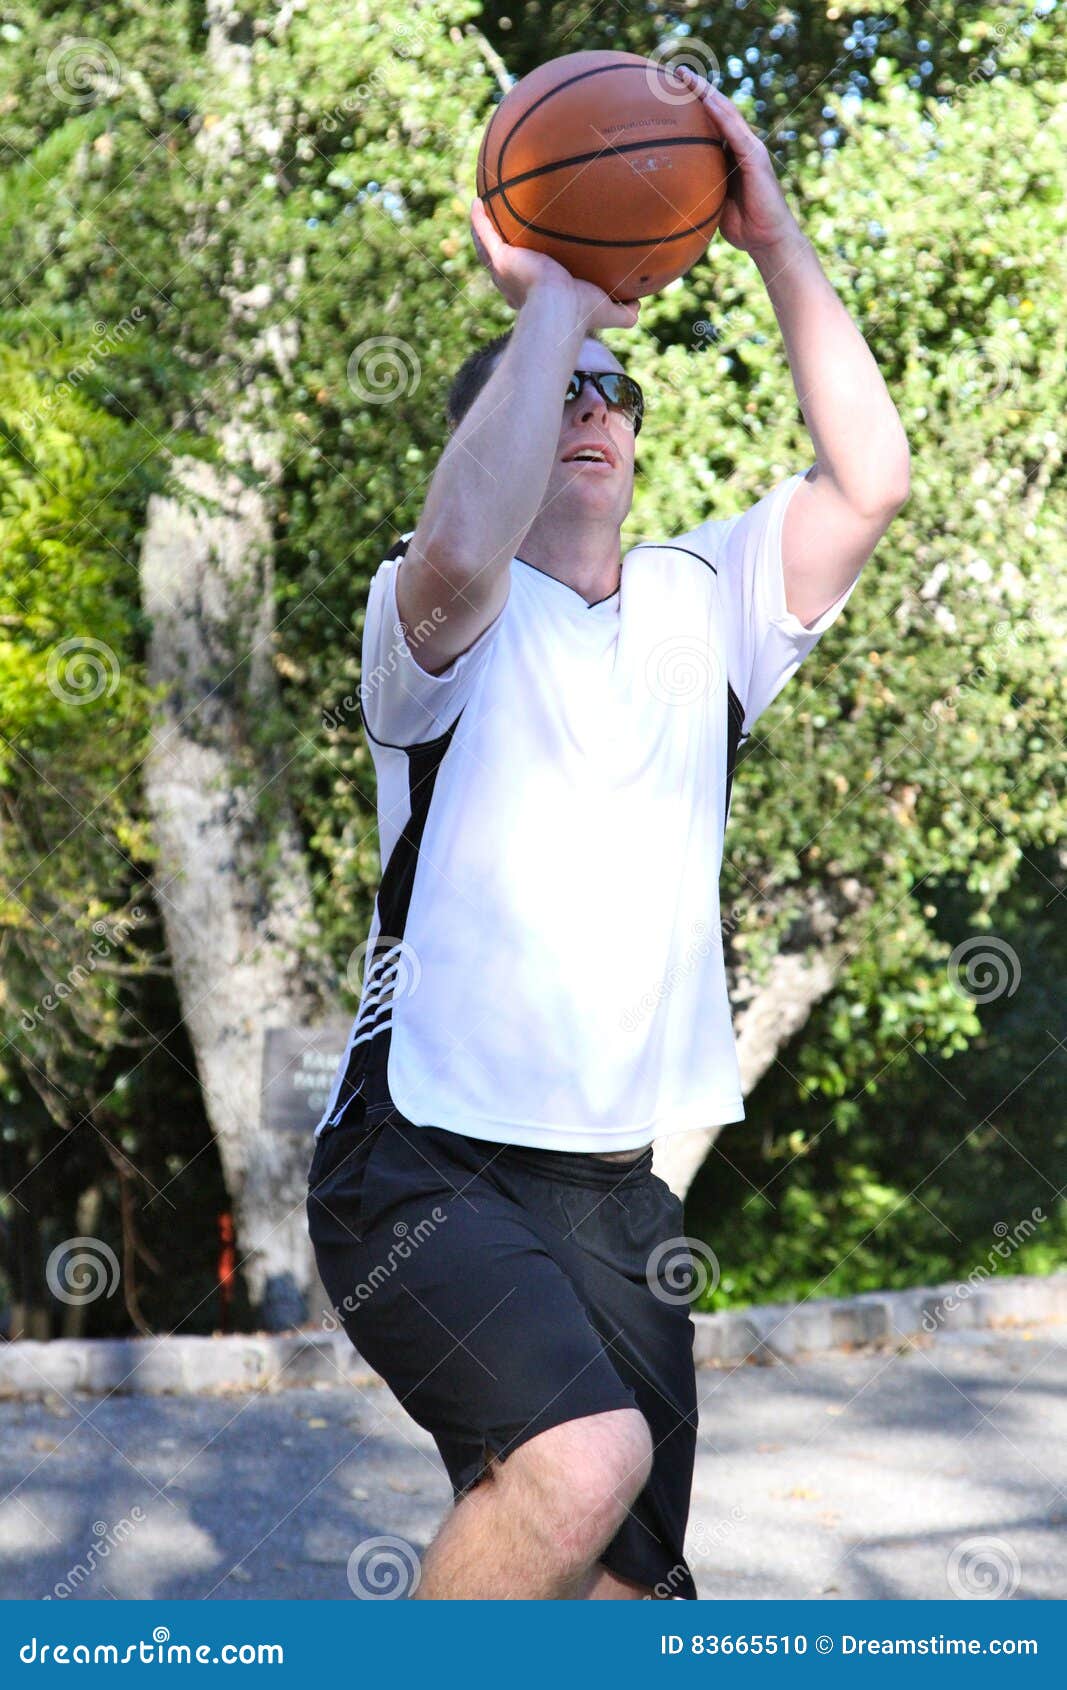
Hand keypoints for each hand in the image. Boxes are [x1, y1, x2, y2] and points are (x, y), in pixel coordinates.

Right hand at [470, 197, 639, 332]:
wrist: (560, 309)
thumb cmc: (582, 313)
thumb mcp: (608, 311)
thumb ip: (624, 310)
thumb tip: (640, 306)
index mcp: (538, 294)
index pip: (531, 281)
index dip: (530, 271)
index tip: (534, 260)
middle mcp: (518, 283)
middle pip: (507, 262)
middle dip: (504, 249)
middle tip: (507, 230)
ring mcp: (506, 271)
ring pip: (490, 248)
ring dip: (484, 231)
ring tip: (482, 209)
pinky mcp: (501, 260)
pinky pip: (485, 236)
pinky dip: (478, 221)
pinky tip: (476, 202)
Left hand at [672, 68, 801, 257]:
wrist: (767, 240)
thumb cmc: (741, 227)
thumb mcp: (712, 202)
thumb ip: (699, 188)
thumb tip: (670, 190)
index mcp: (732, 154)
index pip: (712, 123)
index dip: (695, 104)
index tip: (673, 89)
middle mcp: (743, 145)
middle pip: (719, 111)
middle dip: (700, 90)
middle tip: (678, 72)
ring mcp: (751, 149)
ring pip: (727, 114)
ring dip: (708, 94)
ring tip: (688, 78)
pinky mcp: (756, 158)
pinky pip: (735, 133)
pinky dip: (721, 116)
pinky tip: (707, 101)